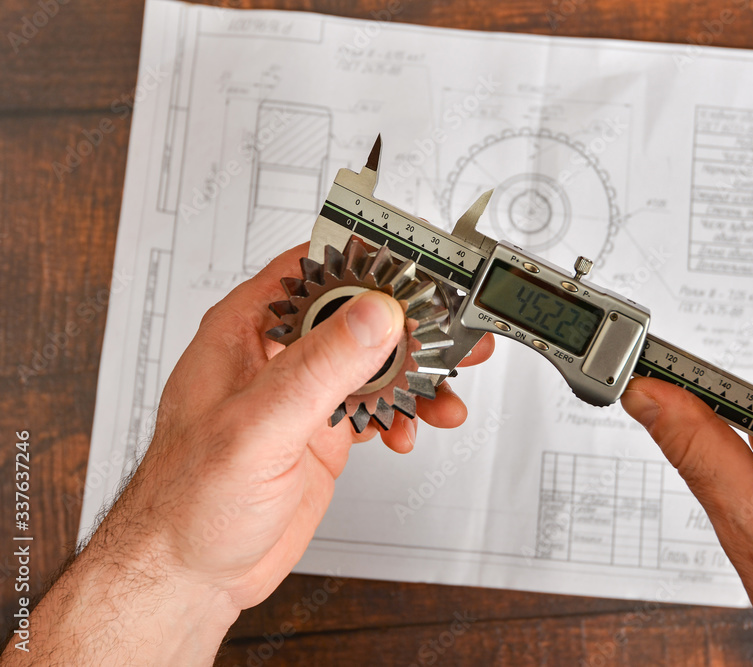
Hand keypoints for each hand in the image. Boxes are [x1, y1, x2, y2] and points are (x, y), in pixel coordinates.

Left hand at [4, 242, 492, 664]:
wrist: (191, 572)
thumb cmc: (188, 501)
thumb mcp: (257, 427)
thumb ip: (319, 368)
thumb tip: (373, 315)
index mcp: (248, 331)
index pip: (315, 271)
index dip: (369, 266)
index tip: (420, 275)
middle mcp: (278, 356)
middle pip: (358, 315)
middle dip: (411, 327)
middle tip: (456, 335)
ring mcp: (303, 393)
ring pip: (375, 363)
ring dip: (416, 377)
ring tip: (444, 396)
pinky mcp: (322, 429)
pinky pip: (377, 406)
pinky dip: (404, 416)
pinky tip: (409, 431)